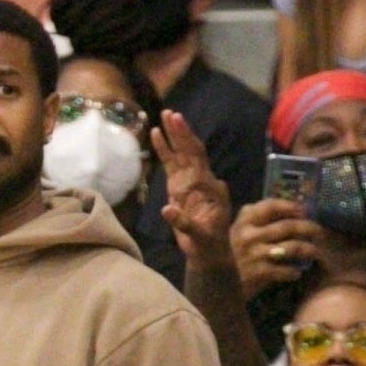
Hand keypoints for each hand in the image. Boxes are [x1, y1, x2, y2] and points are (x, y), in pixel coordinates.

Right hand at [152, 111, 232, 267]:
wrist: (209, 253)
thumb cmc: (208, 245)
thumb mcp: (200, 237)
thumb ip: (184, 223)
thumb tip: (166, 209)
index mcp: (208, 187)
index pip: (196, 156)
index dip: (186, 139)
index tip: (178, 122)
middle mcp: (200, 180)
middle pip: (189, 150)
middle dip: (179, 131)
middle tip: (169, 113)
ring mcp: (189, 183)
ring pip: (180, 155)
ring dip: (171, 137)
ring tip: (162, 118)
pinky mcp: (179, 189)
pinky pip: (171, 166)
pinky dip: (164, 151)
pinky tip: (156, 137)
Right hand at [229, 198, 322, 299]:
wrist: (213, 284)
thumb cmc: (227, 255)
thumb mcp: (233, 233)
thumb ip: (249, 220)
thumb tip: (271, 208)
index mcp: (244, 222)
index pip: (270, 206)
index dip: (290, 206)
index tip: (302, 210)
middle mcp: (250, 235)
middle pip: (288, 226)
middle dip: (308, 228)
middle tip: (319, 232)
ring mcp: (256, 254)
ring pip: (293, 247)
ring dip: (308, 249)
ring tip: (314, 252)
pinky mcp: (261, 273)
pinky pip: (287, 270)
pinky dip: (294, 272)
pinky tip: (296, 273)